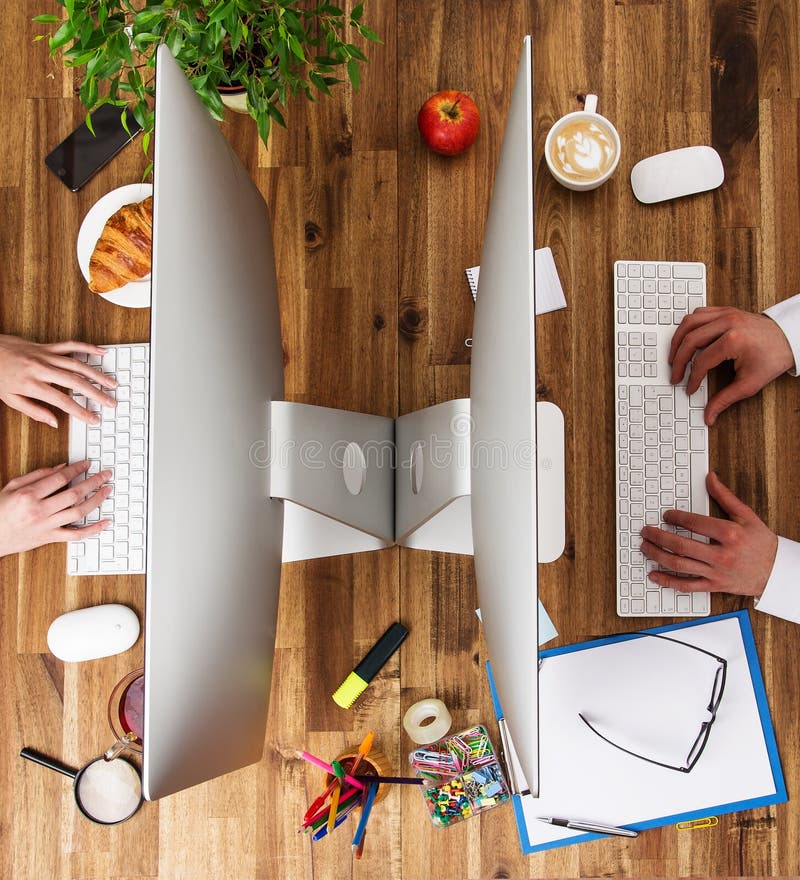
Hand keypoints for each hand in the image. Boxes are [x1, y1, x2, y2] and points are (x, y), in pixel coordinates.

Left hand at [0, 335, 116, 426]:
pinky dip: (87, 347)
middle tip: (111, 402)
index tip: (94, 419)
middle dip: (96, 394)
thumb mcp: (10, 399)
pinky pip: (70, 345)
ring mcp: (45, 355)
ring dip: (97, 374)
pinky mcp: (46, 346)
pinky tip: (101, 352)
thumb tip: (54, 422)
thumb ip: (34, 411)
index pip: (63, 401)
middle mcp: (41, 368)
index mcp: (31, 384)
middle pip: (76, 382)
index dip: (81, 411)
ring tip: (112, 383)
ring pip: (77, 364)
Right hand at [0, 461, 111, 556]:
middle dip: (93, 482)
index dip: (77, 469)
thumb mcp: (13, 486)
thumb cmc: (0, 510)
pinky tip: (105, 523)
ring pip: (78, 512)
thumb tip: (62, 467)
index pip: (60, 478)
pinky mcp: (50, 538)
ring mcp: (46, 525)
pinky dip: (93, 530)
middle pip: (74, 494)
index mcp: (29, 495)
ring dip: (96, 501)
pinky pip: (75, 535)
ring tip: (107, 490)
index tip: (88, 464)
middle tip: (105, 474)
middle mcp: (39, 510)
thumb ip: (38, 475)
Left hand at [639, 472, 777, 597]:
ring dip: (657, 556)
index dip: (676, 517)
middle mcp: (722, 555)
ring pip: (679, 565)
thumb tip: (710, 478)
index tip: (666, 515)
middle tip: (646, 531)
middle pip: (681, 545)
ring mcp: (716, 573)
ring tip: (645, 547)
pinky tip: (654, 575)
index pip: (694, 523)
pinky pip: (687, 586)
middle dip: (658, 537)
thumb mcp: (747, 516)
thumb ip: (725, 497)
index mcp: (729, 534)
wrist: (777, 572)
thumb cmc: (762, 544)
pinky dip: (668, 581)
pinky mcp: (714, 586)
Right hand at [668, 306, 793, 424]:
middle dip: (679, 361)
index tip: (690, 388)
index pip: (701, 361)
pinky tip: (686, 339)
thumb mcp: (750, 383)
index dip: (692, 378)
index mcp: (734, 340)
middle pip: (689, 340)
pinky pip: (698, 313)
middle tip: (676, 374)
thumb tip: (709, 416)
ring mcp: (726, 313)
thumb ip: (725, 400)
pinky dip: (688, 326)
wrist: (789, 339)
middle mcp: (728, 323)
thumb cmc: (773, 358)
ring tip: (674, 356)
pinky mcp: (726, 310)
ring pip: (689, 322)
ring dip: (678, 340)